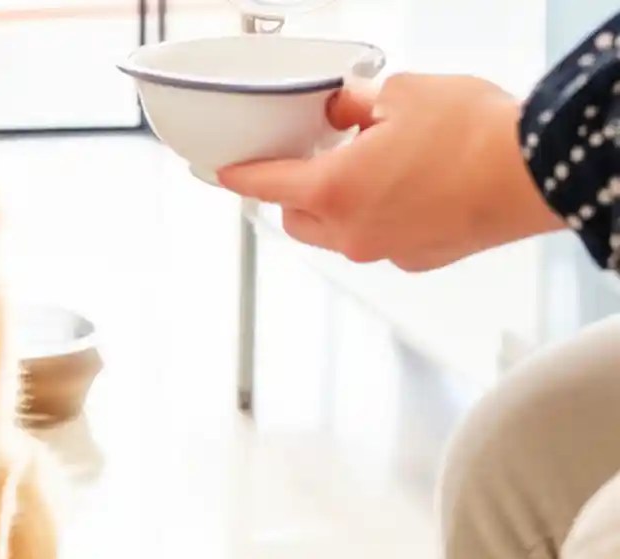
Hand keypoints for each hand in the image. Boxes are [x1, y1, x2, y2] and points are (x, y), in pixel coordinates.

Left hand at [218, 74, 564, 270]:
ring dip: (336, 210)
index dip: (239, 177)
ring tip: (368, 172)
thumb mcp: (401, 95)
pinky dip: (378, 220)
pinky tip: (406, 191)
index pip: (265, 186)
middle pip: (296, 219)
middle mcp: (351, 232)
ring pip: (337, 236)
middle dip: (293, 195)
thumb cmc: (473, 134)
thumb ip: (355, 105)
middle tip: (311, 162)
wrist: (537, 173)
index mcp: (333, 190)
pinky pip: (379, 242)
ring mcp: (385, 252)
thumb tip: (340, 109)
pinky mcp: (418, 260)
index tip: (224, 173)